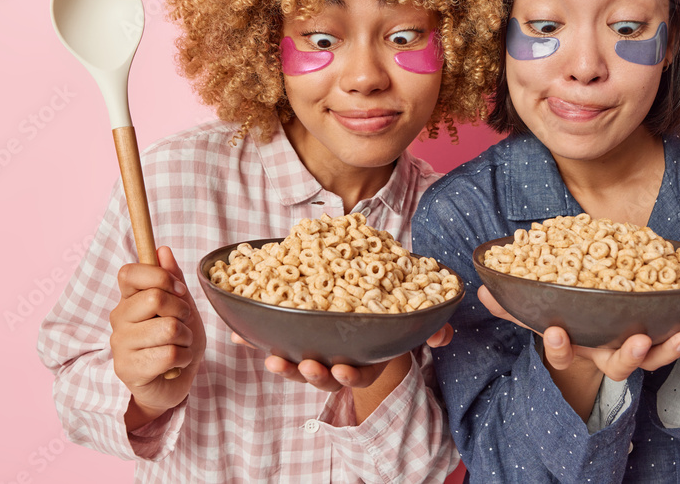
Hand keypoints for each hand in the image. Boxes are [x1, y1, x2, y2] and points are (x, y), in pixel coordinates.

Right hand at [109, 246, 205, 427]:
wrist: (174, 382)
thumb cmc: (176, 341)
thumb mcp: (181, 306)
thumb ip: (172, 280)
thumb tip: (162, 250)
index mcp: (128, 299)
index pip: (129, 272)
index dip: (159, 276)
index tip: (178, 290)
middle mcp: (118, 319)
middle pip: (155, 298)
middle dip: (182, 311)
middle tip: (182, 324)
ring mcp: (120, 344)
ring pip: (168, 328)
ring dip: (186, 338)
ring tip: (180, 345)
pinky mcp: (127, 369)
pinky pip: (169, 354)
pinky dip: (184, 358)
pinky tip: (176, 364)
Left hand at [231, 324, 451, 391]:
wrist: (369, 302)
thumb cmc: (390, 314)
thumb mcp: (412, 321)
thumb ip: (432, 329)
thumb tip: (444, 336)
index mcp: (364, 359)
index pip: (357, 375)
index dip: (349, 376)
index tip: (342, 370)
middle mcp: (337, 360)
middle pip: (323, 377)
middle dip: (313, 375)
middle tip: (309, 366)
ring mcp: (314, 351)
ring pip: (296, 366)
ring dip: (284, 366)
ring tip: (272, 358)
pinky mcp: (293, 336)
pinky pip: (272, 341)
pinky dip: (253, 340)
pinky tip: (236, 333)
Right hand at [478, 286, 679, 381]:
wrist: (589, 325)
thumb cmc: (562, 316)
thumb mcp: (536, 311)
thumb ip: (511, 305)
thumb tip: (482, 292)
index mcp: (576, 348)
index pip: (564, 353)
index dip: (561, 346)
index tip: (557, 332)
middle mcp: (605, 354)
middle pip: (619, 365)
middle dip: (631, 355)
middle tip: (640, 341)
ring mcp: (632, 349)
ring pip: (653, 358)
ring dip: (672, 348)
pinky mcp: (655, 337)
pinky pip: (673, 340)